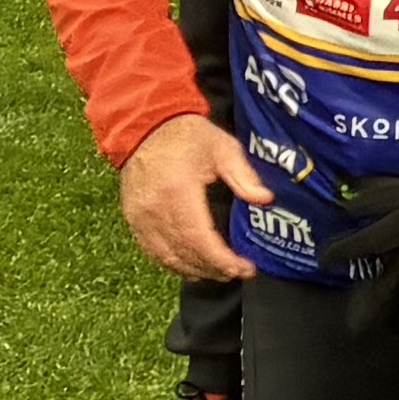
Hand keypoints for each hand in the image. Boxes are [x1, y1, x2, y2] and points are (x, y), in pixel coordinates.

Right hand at [114, 110, 266, 281]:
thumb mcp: (221, 147)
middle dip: (214, 269)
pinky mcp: (132, 220)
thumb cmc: (186, 135)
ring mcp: (140, 218)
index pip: (201, 239)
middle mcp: (155, 210)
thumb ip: (243, 175)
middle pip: (185, 254)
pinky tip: (193, 267)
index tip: (245, 267)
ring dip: (196, 270)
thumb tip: (265, 199)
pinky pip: (153, 252)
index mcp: (178, 192)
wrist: (144, 126)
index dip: (223, 260)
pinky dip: (174, 264)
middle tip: (238, 272)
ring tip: (221, 273)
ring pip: (168, 258)